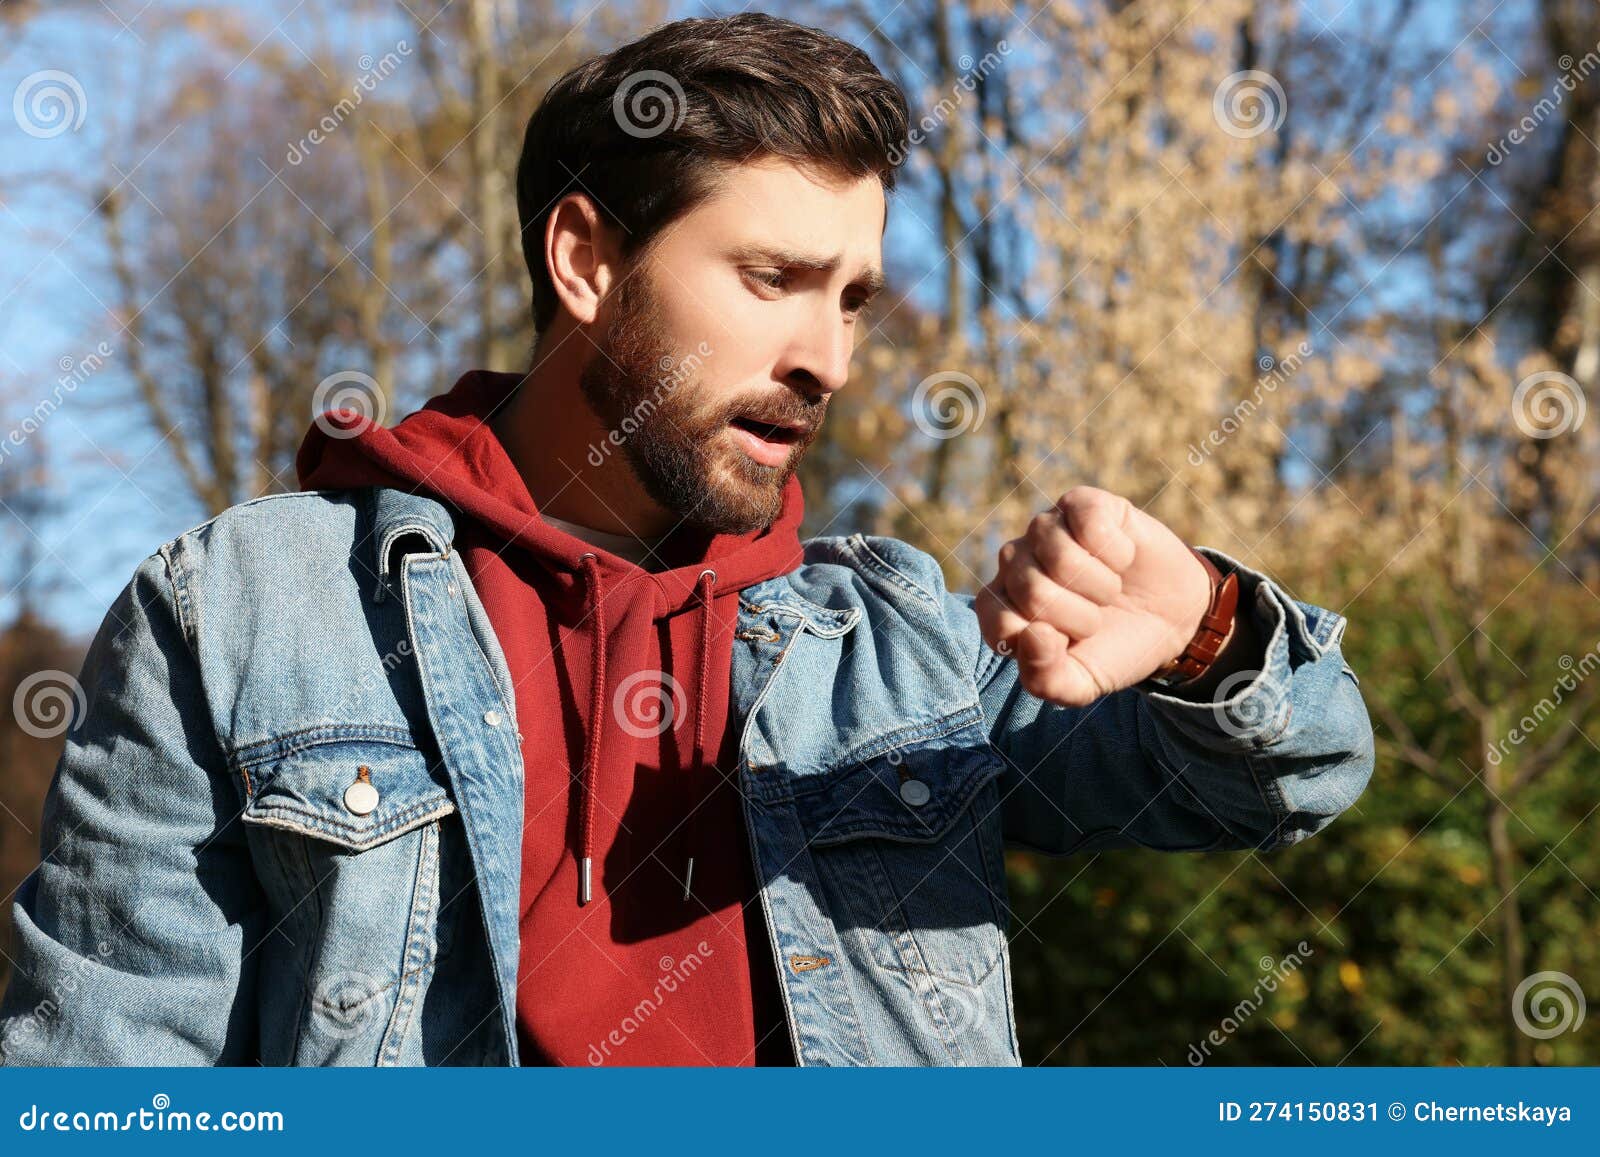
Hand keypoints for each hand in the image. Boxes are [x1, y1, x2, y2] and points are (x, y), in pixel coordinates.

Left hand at [975, 486, 1212, 706]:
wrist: (1172, 617)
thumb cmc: (1114, 646)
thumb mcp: (1081, 682)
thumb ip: (1045, 679)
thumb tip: (1032, 635)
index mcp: (1002, 607)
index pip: (999, 624)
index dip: (1046, 644)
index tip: (1071, 644)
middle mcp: (1014, 563)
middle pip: (1032, 590)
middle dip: (1080, 617)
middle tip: (1097, 618)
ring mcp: (1045, 529)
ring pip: (1060, 555)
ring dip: (1101, 585)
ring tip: (1110, 590)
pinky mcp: (1081, 504)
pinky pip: (1090, 524)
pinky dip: (1118, 552)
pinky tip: (1122, 559)